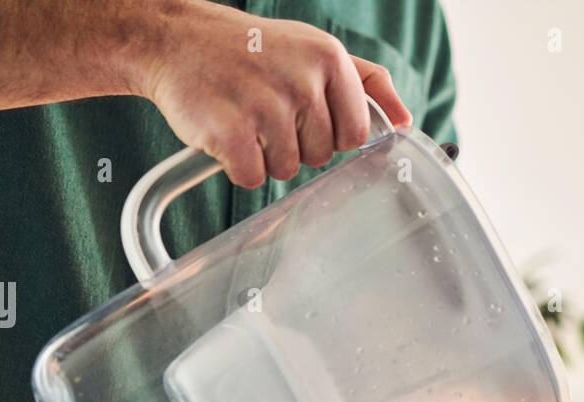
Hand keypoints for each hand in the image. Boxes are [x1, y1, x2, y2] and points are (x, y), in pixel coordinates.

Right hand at [132, 0, 412, 186]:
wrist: (177, 40)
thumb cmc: (252, 52)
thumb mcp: (315, 50)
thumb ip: (367, 83)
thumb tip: (406, 122)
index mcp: (330, 59)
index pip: (356, 134)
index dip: (330, 134)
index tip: (303, 114)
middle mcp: (302, 80)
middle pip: (321, 156)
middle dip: (294, 144)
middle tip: (265, 110)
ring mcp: (266, 107)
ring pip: (286, 170)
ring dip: (263, 155)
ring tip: (243, 117)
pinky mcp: (232, 134)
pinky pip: (252, 178)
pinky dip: (237, 166)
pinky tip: (225, 133)